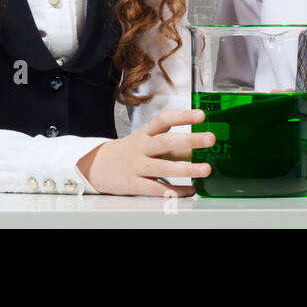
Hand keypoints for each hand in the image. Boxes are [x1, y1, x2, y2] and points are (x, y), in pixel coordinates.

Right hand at [77, 109, 215, 196]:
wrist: (96, 166)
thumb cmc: (129, 151)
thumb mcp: (145, 140)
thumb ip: (169, 142)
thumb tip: (199, 142)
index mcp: (144, 133)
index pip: (163, 119)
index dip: (182, 116)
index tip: (201, 114)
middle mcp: (141, 148)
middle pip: (166, 142)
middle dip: (190, 140)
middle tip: (210, 139)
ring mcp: (136, 166)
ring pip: (162, 168)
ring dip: (186, 169)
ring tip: (206, 169)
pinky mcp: (133, 185)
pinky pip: (156, 189)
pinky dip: (174, 191)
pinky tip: (189, 191)